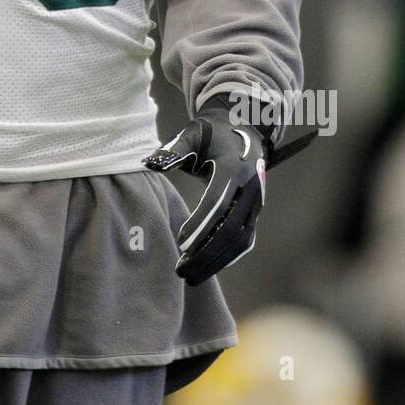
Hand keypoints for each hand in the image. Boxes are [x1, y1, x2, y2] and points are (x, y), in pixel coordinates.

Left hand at [144, 99, 316, 286]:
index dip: (199, 225)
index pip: (217, 203)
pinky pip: (245, 241)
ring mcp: (256, 202)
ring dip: (217, 261)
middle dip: (206, 253)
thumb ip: (173, 150)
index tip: (180, 243)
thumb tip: (149, 163)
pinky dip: (227, 257)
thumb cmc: (210, 134)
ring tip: (190, 277)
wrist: (242, 127)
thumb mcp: (191, 134)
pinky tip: (206, 268)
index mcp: (234, 168)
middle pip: (230, 229)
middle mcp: (249, 188)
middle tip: (181, 270)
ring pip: (241, 241)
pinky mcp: (255, 212)